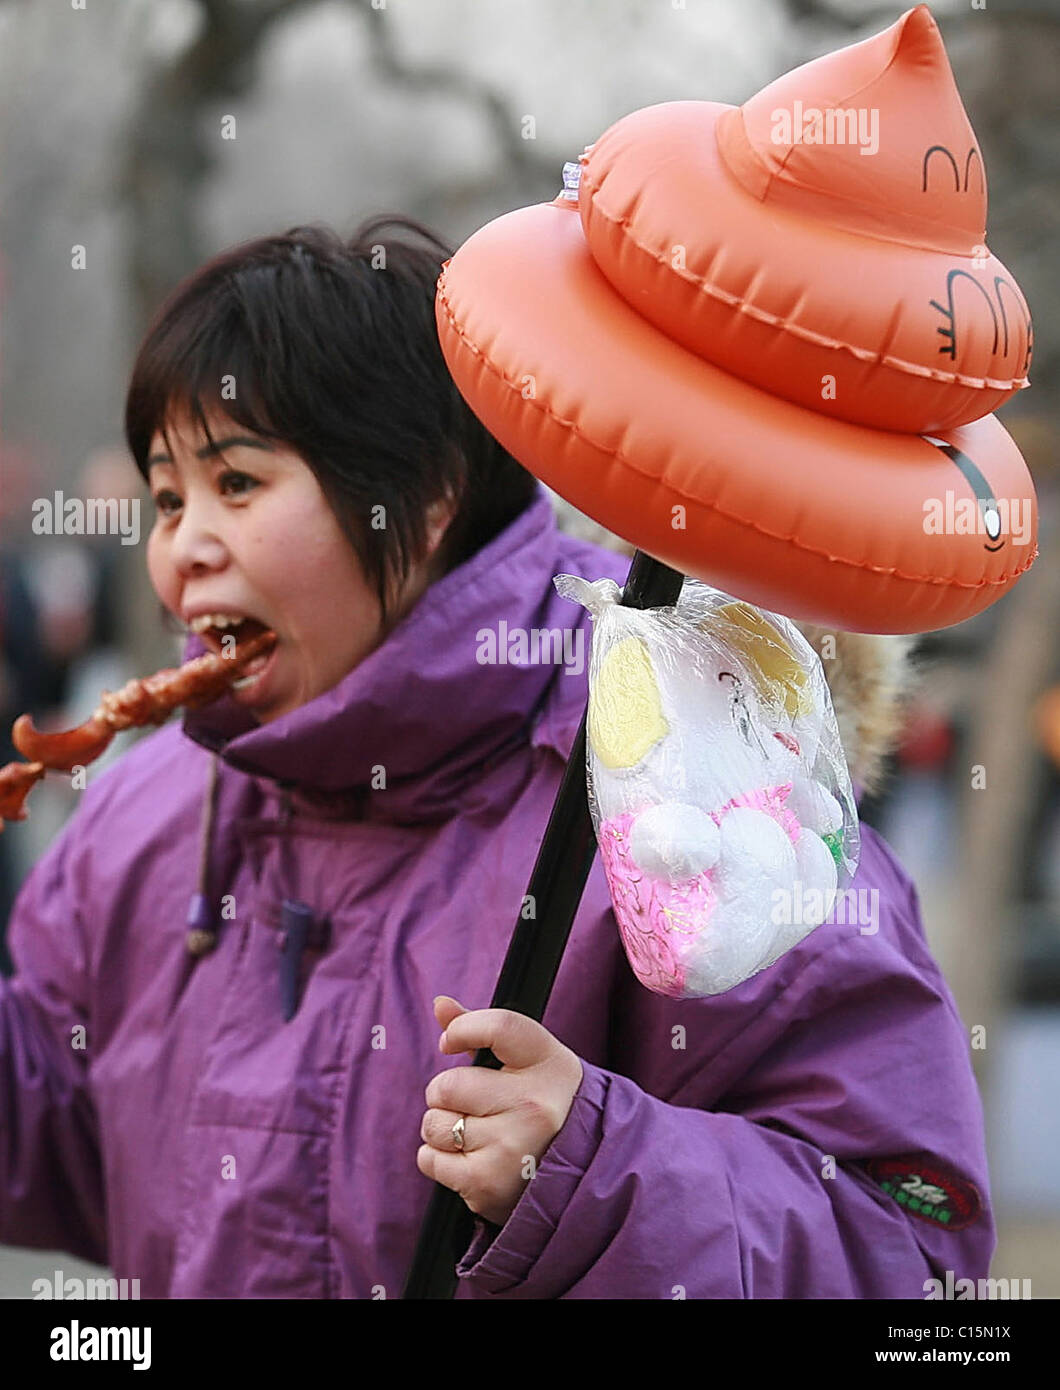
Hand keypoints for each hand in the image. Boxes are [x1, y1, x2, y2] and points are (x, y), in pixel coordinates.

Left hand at [417, 996, 583, 1228]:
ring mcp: (511, 1146)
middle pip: (448, 1085)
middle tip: (474, 1104)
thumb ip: (480, 1029)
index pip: (497, 1026)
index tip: (451, 1042)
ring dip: (441, 1128)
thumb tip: (440, 1004)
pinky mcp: (487, 1183)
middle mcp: (534, 1105)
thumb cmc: (539, 1103)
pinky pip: (429, 1159)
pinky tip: (468, 1159)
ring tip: (473, 1133)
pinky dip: (437, 1159)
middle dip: (446, 1095)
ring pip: (433, 1124)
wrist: (573, 1170)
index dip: (462, 1029)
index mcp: (547, 1064)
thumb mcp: (526, 1061)